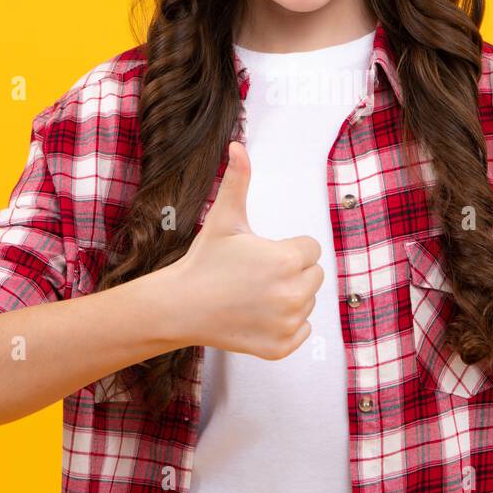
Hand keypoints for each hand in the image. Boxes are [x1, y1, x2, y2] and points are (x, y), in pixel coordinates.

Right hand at [172, 141, 321, 359]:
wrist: (179, 307)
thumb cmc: (204, 261)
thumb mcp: (224, 218)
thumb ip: (238, 180)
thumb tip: (237, 145)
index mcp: (288, 260)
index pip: (311, 249)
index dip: (287, 248)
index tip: (261, 254)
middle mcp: (294, 294)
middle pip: (314, 276)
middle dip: (291, 273)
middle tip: (256, 275)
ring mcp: (288, 324)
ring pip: (307, 303)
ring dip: (289, 298)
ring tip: (254, 295)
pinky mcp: (281, 347)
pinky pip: (302, 332)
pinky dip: (285, 326)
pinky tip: (257, 316)